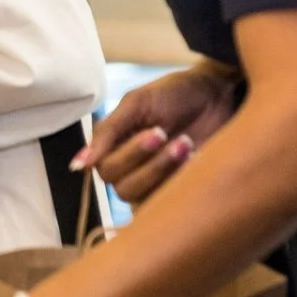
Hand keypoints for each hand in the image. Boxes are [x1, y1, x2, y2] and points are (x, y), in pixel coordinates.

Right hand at [76, 61, 241, 203]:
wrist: (218, 94)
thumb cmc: (175, 93)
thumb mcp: (137, 103)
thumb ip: (107, 131)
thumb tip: (78, 165)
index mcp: (113, 147)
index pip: (105, 168)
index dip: (130, 155)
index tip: (158, 131)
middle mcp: (129, 168)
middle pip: (123, 187)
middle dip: (152, 165)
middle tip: (179, 139)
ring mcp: (154, 182)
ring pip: (144, 198)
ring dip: (167, 173)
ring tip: (189, 147)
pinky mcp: (177, 190)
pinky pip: (168, 202)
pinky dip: (182, 182)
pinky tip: (198, 160)